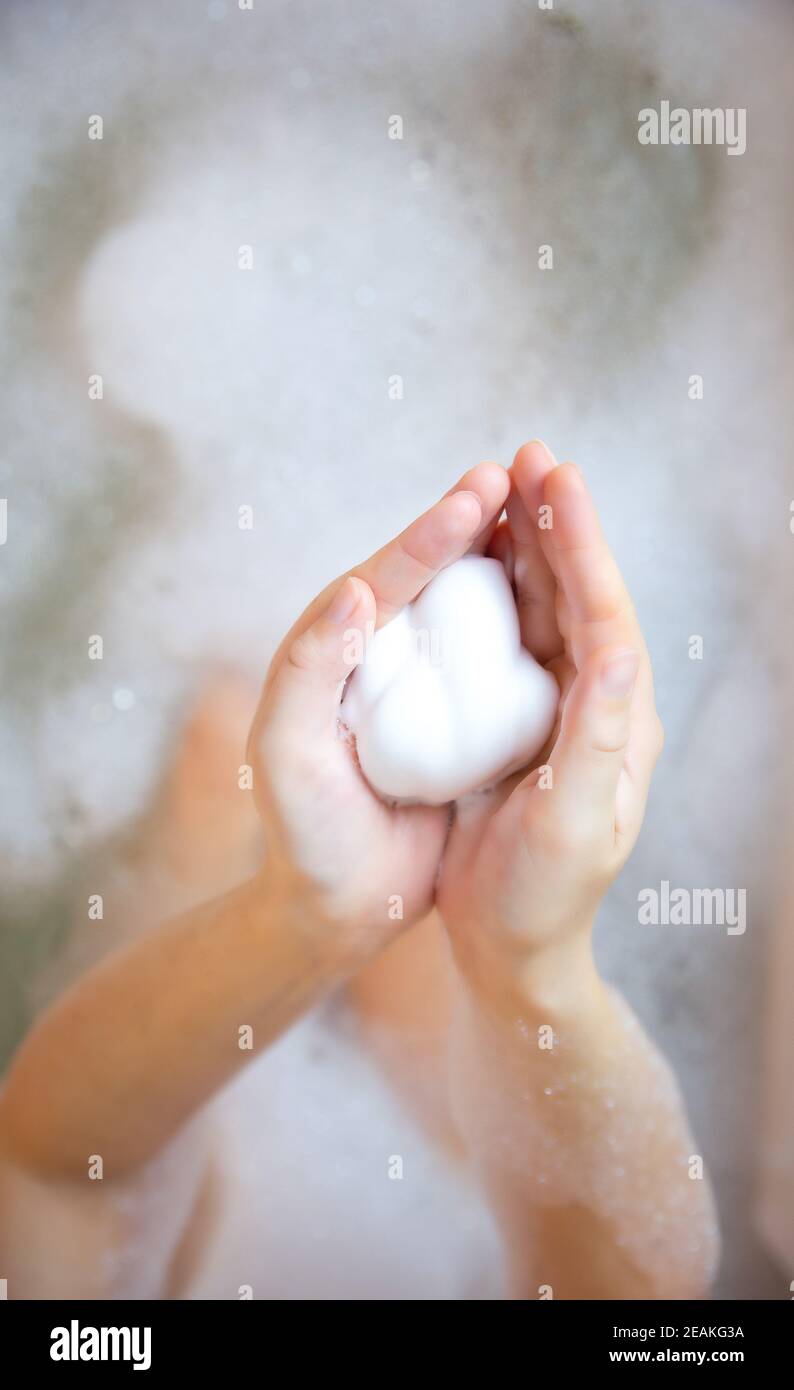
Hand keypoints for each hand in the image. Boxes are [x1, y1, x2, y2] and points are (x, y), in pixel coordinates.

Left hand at [247, 463, 509, 963]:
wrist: (335, 906)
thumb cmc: (301, 833)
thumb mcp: (286, 753)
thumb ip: (308, 667)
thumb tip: (356, 589)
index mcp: (334, 649)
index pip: (390, 575)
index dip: (436, 532)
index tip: (482, 492)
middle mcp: (379, 656)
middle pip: (436, 574)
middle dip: (482, 521)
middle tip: (529, 471)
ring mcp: (422, 688)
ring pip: (474, 607)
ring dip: (514, 559)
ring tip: (556, 514)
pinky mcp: (456, 725)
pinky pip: (499, 662)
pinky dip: (530, 624)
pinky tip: (568, 603)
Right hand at [437, 441, 663, 1002]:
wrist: (508, 946)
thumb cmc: (540, 896)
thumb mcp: (574, 823)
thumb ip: (598, 736)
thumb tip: (618, 645)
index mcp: (616, 721)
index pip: (605, 613)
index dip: (583, 545)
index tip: (556, 480)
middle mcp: (594, 704)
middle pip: (578, 595)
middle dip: (557, 524)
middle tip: (530, 455)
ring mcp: (555, 709)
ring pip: (543, 608)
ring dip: (527, 545)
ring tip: (504, 485)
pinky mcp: (516, 721)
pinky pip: (507, 639)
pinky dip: (493, 590)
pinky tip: (471, 560)